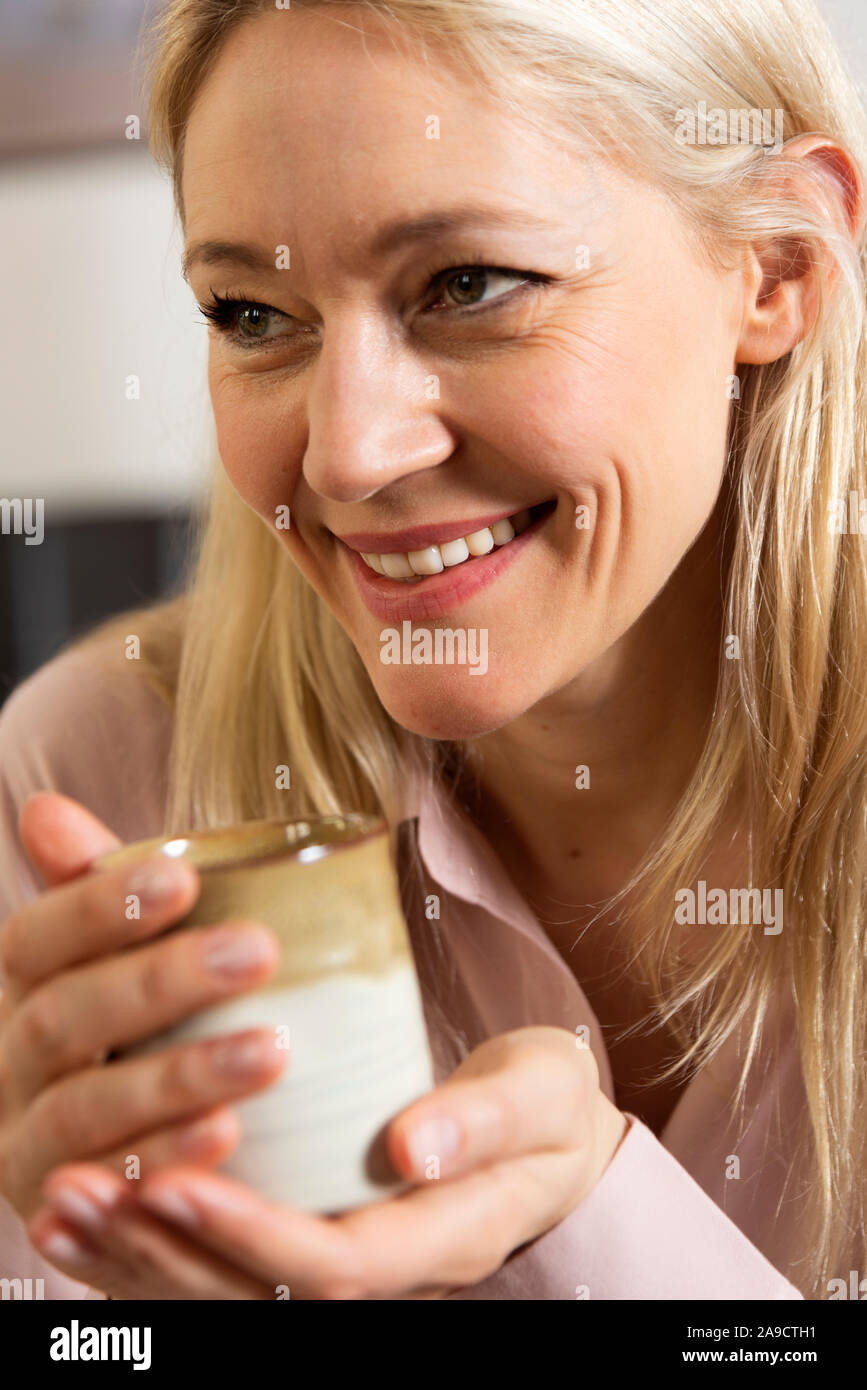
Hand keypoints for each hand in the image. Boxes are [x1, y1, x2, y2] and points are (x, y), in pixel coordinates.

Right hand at [0, 793, 284, 1221]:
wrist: (93, 1151)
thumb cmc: (118, 1024)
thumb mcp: (101, 957)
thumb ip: (88, 889)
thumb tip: (44, 807)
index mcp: (15, 989)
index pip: (36, 938)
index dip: (100, 906)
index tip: (183, 875)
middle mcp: (5, 1065)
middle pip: (65, 1019)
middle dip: (160, 983)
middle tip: (259, 951)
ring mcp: (24, 1147)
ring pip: (87, 1110)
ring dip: (178, 1076)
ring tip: (271, 1050)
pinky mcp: (63, 1216)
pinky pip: (112, 1193)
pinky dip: (167, 1159)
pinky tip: (229, 1136)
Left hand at [26, 1025, 627, 1298]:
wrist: (545, 1140)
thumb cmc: (544, 1108)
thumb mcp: (541, 1094)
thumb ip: (484, 1119)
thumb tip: (414, 1146)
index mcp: (441, 1237)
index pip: (337, 1266)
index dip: (253, 1234)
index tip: (180, 1179)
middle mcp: (382, 1271)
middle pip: (259, 1294)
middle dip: (165, 1250)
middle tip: (86, 1187)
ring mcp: (341, 1263)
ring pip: (225, 1292)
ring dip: (135, 1254)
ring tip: (63, 1198)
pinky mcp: (308, 1239)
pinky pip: (217, 1271)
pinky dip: (144, 1251)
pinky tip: (84, 1210)